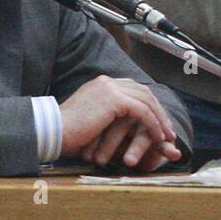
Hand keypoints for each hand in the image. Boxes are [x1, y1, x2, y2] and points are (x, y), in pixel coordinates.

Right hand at [59, 76, 180, 170]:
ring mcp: (111, 88)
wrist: (53, 132)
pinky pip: (142, 111)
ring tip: (166, 136)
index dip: (149, 106)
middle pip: (144, 92)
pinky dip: (153, 124)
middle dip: (159, 111)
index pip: (134, 90)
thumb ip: (109, 117)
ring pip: (146, 100)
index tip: (158, 124)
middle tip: (168, 130)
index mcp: (102, 84)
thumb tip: (123, 127)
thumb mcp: (93, 120)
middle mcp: (108, 82)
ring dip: (160, 119)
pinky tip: (158, 137)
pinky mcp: (114, 99)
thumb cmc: (68, 133)